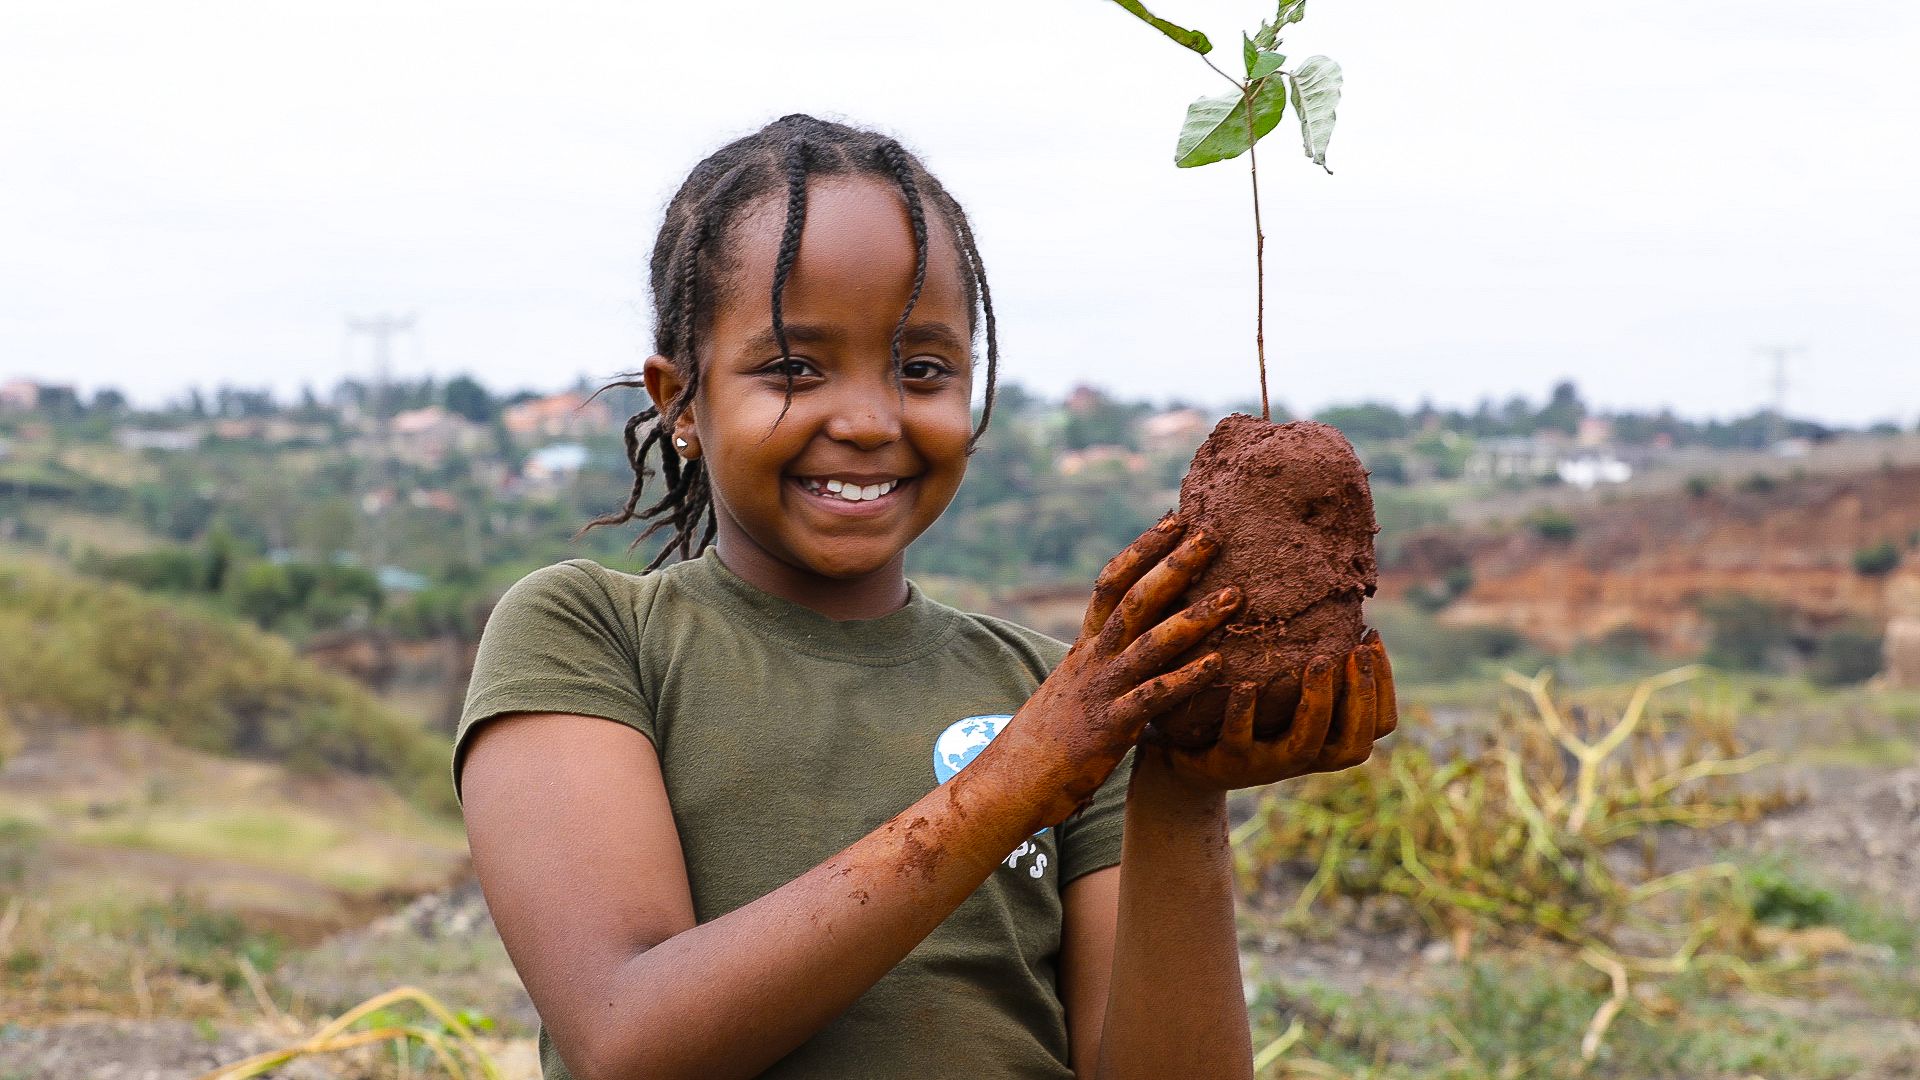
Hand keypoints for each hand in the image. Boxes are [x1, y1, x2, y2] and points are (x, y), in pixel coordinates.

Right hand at [981, 514, 1244, 827]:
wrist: (1006, 784)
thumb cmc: (1045, 743)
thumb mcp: (1073, 691)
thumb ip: (1101, 666)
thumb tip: (1131, 646)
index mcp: (1084, 648)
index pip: (1111, 583)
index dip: (1143, 549)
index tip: (1174, 519)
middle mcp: (1092, 661)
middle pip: (1133, 599)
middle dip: (1174, 565)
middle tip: (1212, 535)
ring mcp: (1100, 692)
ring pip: (1150, 643)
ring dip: (1195, 616)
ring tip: (1235, 595)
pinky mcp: (1108, 729)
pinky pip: (1152, 698)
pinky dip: (1186, 679)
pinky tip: (1218, 666)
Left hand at [1138, 629, 1398, 791]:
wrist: (1186, 756)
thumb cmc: (1246, 711)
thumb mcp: (1284, 690)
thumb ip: (1312, 663)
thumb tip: (1336, 597)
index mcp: (1327, 740)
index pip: (1380, 725)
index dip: (1384, 685)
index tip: (1372, 635)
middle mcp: (1305, 758)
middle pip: (1354, 744)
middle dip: (1361, 695)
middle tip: (1355, 649)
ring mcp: (1267, 765)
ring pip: (1305, 745)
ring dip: (1316, 702)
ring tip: (1317, 660)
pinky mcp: (1226, 763)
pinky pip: (1239, 740)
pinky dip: (1245, 712)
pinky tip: (1246, 683)